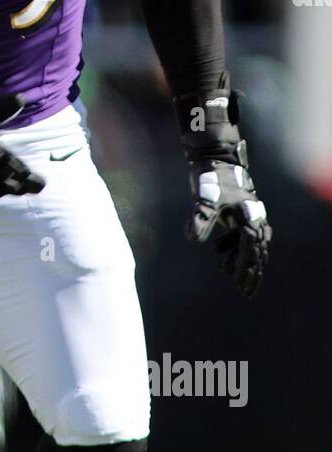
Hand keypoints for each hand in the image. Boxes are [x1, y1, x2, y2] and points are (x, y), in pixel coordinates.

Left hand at [186, 149, 270, 299]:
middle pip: (258, 251)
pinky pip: (244, 237)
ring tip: (226, 272)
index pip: (250, 248)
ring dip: (242, 260)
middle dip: (251, 272)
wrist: (215, 159)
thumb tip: (192, 239)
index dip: (246, 267)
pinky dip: (235, 248)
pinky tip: (219, 253)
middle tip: (245, 292)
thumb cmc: (211, 179)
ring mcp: (250, 215)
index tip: (241, 285)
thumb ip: (200, 219)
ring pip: (253, 246)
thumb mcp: (204, 200)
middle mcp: (254, 217)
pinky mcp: (243, 213)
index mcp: (249, 217)